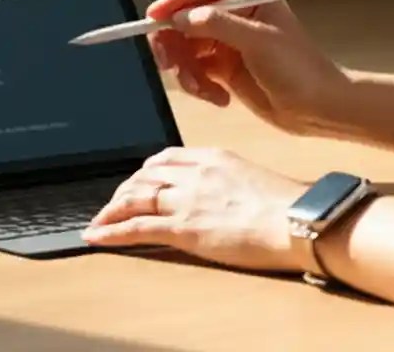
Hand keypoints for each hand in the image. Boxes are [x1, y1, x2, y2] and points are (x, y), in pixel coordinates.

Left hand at [82, 147, 306, 271]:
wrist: (297, 219)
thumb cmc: (289, 205)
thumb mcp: (256, 178)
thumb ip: (234, 180)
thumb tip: (231, 194)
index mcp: (213, 157)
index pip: (166, 158)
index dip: (146, 171)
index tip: (138, 180)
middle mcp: (194, 173)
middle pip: (145, 176)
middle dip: (125, 189)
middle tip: (114, 203)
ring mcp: (186, 200)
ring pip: (135, 199)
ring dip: (111, 210)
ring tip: (99, 220)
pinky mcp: (183, 228)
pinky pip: (136, 227)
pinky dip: (111, 231)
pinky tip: (96, 235)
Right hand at [147, 0, 348, 136]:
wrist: (318, 110)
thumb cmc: (298, 69)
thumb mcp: (259, 41)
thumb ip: (217, 24)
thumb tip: (178, 17)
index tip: (157, 20)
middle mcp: (233, 12)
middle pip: (183, 14)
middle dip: (173, 41)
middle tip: (168, 64)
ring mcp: (225, 40)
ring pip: (183, 45)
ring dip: (186, 70)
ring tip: (203, 89)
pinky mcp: (222, 67)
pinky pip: (192, 69)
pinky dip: (198, 85)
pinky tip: (219, 98)